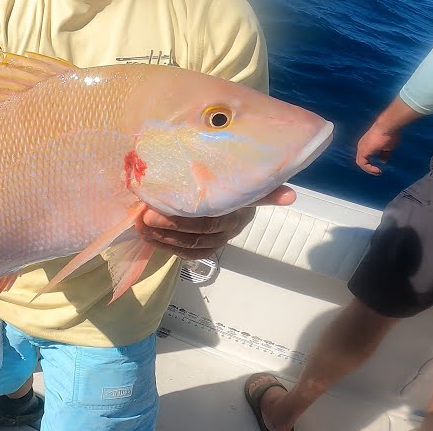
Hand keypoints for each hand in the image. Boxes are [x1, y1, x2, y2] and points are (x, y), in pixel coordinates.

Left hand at [135, 185, 295, 259]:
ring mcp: (219, 239)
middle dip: (167, 228)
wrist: (238, 185)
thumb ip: (265, 189)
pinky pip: (188, 253)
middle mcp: (230, 229)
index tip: (151, 213)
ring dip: (163, 238)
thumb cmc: (237, 178)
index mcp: (238, 212)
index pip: (208, 222)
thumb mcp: (246, 179)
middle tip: (142, 218)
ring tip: (141, 227)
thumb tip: (291, 197)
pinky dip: (168, 247)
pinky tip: (150, 237)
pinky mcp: (208, 245)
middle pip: (196, 235)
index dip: (179, 220)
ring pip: (190, 246)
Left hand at [356, 124, 400, 175]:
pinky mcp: (363, 151)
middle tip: (377, 172)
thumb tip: (383, 161)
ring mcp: (361, 148)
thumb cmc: (389, 134)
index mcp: (367, 144)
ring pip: (361, 162)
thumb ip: (384, 154)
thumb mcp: (388, 147)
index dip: (370, 164)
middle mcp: (362, 145)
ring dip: (369, 169)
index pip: (365, 156)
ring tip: (377, 172)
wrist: (387, 127)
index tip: (379, 168)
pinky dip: (369, 168)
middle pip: (362, 160)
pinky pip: (363, 163)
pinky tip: (377, 170)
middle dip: (369, 168)